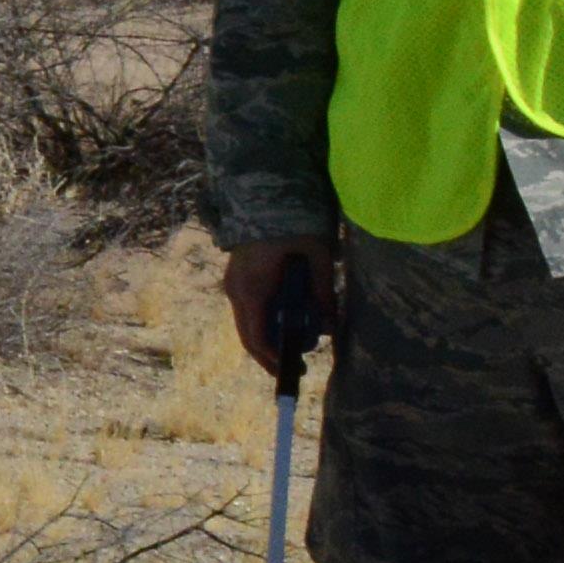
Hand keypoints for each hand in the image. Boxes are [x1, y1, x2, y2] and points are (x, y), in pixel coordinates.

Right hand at [224, 234, 342, 387]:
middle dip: (270, 355)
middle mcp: (236, 290)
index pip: (257, 338)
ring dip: (268, 337)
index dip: (274, 359)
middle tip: (297, 367)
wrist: (267, 191)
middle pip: (249, 335)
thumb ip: (322, 293)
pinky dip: (265, 320)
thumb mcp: (317, 259)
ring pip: (247, 322)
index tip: (292, 371)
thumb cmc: (295, 225)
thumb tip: (329, 326)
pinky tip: (285, 321)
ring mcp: (234, 282)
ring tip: (295, 343)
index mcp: (252, 290)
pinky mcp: (239, 275)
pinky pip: (249, 308)